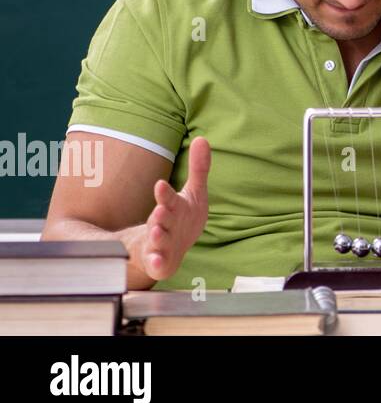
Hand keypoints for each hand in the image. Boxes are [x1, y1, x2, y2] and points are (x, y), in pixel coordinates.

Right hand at [139, 136, 210, 280]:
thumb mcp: (193, 193)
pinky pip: (157, 264)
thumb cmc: (181, 218)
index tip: (160, 184)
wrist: (165, 249)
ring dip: (157, 236)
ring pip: (157, 240)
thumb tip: (202, 138)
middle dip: (160, 214)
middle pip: (161, 218)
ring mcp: (159, 244)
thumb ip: (198, 168)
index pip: (169, 198)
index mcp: (172, 207)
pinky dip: (157, 263)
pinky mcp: (159, 262)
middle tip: (160, 211)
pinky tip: (158, 262)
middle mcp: (163, 224)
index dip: (165, 193)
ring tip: (157, 232)